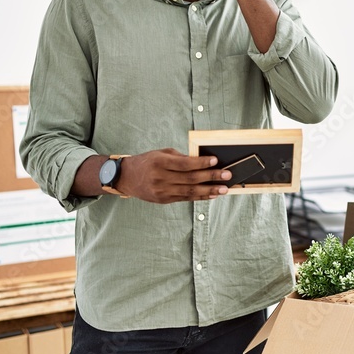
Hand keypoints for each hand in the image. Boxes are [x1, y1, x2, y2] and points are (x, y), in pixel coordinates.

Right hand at [116, 148, 232, 203]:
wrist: (126, 178)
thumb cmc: (148, 161)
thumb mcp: (161, 154)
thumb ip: (180, 158)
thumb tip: (202, 162)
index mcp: (159, 163)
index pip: (184, 164)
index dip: (201, 163)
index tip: (216, 161)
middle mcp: (160, 178)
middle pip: (190, 179)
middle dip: (211, 177)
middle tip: (227, 175)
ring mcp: (162, 191)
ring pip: (190, 192)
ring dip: (209, 190)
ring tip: (224, 189)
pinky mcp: (164, 200)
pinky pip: (186, 198)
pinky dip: (200, 197)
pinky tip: (212, 194)